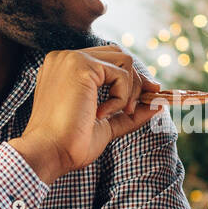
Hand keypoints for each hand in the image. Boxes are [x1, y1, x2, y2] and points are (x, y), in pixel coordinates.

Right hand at [9, 45, 162, 183]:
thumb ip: (129, 112)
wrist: (49, 153)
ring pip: (125, 61)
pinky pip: (121, 75)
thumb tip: (158, 105)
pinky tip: (102, 114)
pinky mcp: (81, 66)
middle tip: (135, 109)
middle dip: (136, 82)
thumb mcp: (106, 124)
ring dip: (130, 91)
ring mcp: (71, 59)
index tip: (146, 98)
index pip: (108, 60)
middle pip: (119, 55)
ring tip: (119, 114)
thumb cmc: (70, 144)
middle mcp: (65, 57)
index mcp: (64, 68)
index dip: (130, 78)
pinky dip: (122, 97)